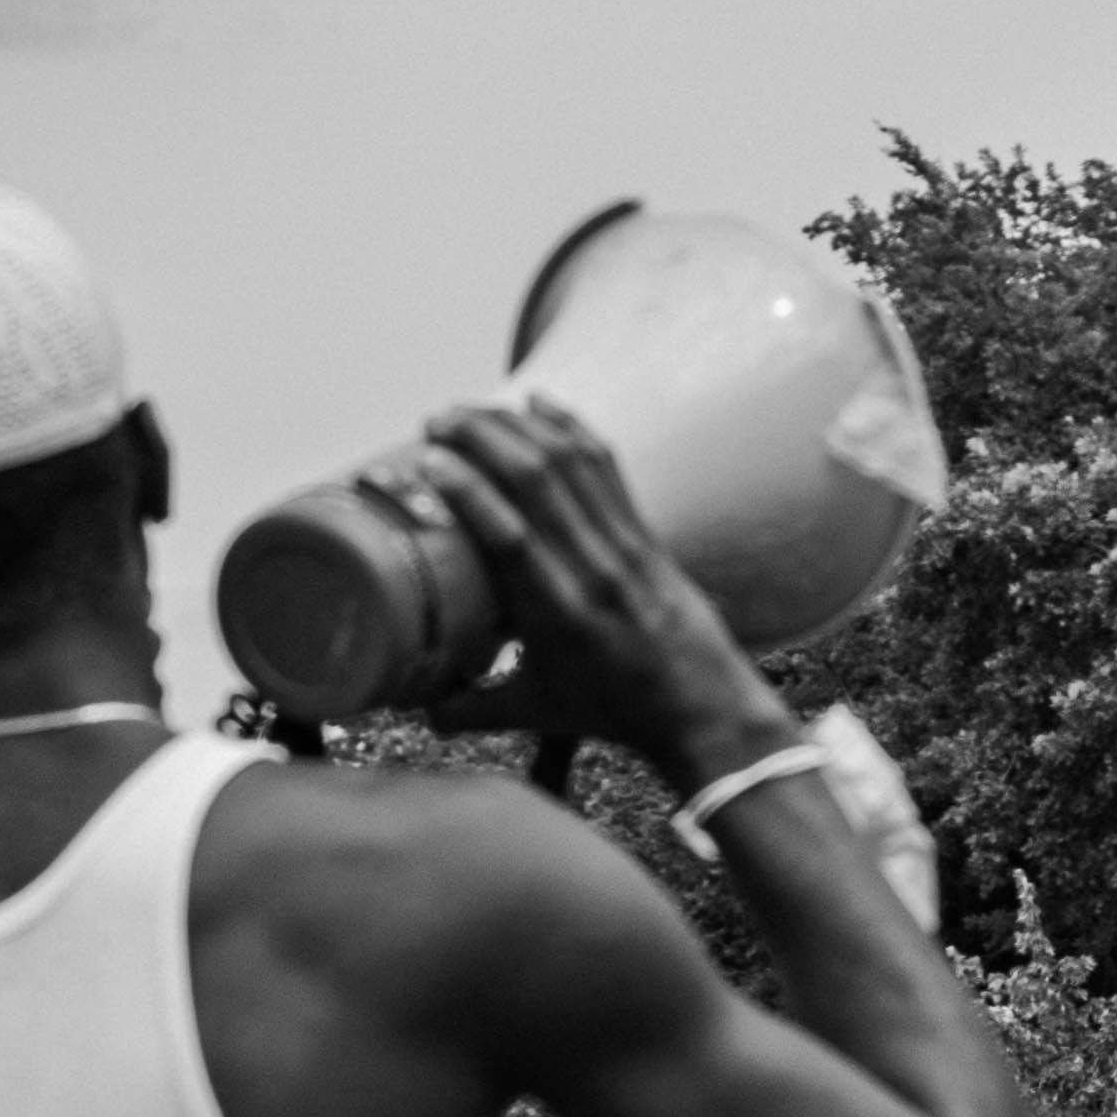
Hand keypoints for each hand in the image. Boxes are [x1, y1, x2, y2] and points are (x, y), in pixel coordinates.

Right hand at [419, 397, 787, 774]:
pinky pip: (605, 466)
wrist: (703, 709)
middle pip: (537, 480)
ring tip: (471, 409)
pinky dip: (571, 427)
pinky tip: (538, 402)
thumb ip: (471, 710)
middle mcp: (593, 570)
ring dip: (517, 424)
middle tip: (437, 420)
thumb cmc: (615, 712)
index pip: (510, 537)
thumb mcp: (537, 713)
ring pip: (570, 462)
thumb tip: (413, 709)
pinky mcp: (644, 533)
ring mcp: (623, 545)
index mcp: (558, 616)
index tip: (428, 460)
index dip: (468, 491)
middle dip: (482, 436)